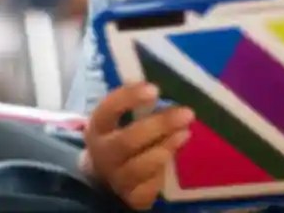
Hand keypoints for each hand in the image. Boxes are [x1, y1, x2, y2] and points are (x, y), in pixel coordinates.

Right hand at [85, 83, 193, 210]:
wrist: (105, 173)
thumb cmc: (119, 135)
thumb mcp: (119, 119)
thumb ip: (136, 105)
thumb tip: (167, 86)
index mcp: (97, 127)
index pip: (108, 109)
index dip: (129, 98)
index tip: (154, 89)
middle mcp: (103, 154)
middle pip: (127, 141)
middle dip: (159, 126)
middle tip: (186, 113)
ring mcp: (116, 178)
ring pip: (140, 166)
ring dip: (166, 148)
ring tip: (185, 133)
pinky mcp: (131, 197)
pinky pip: (150, 187)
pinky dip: (164, 173)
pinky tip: (175, 158)